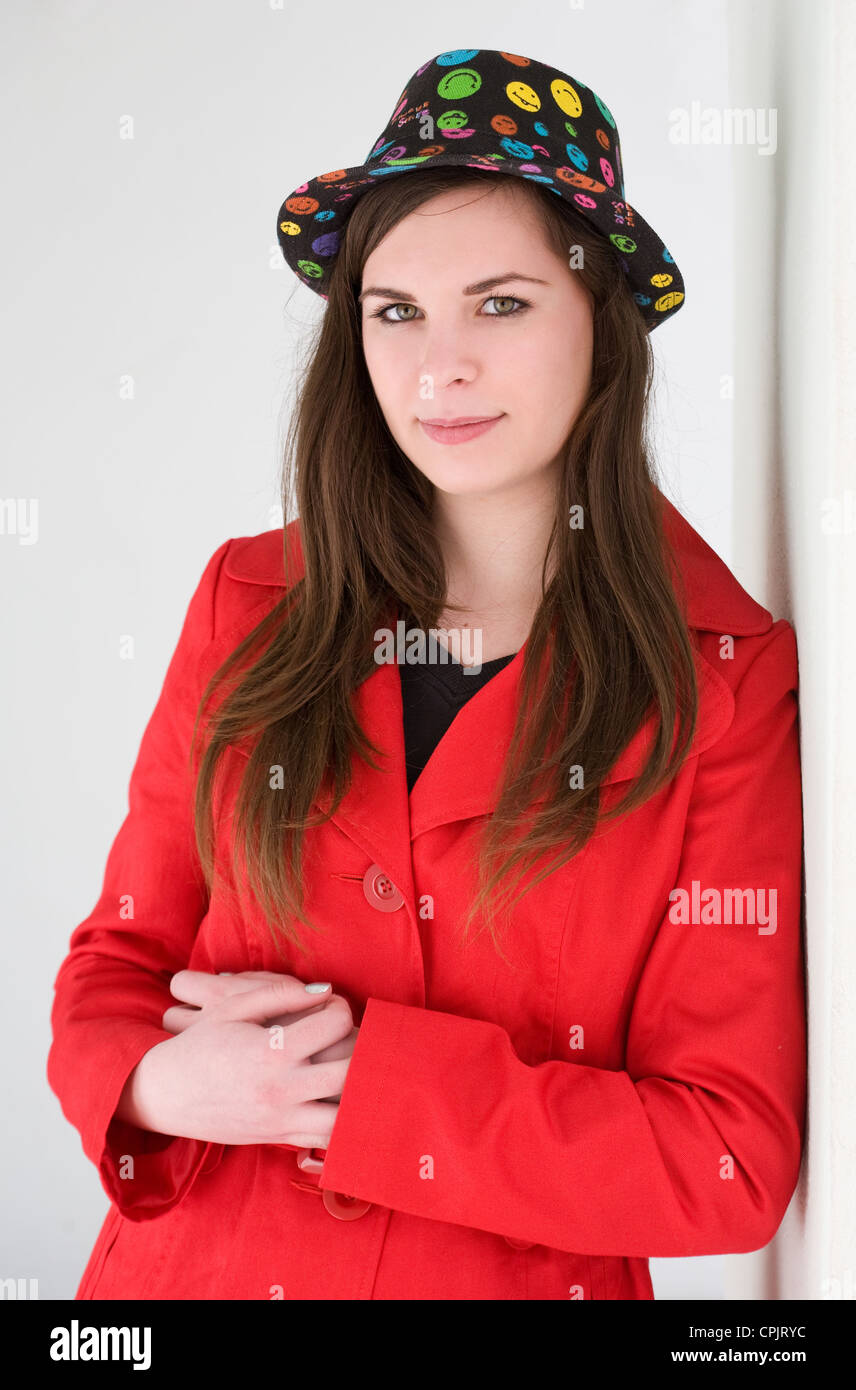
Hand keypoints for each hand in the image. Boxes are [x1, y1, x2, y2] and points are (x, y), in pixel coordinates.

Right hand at [115, 975, 356, 1147]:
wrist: (164, 1094)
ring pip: (341, 1118)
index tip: (333, 1006)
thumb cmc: (200, 1044)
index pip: (331, 1025)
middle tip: (356, 1038)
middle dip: (361, 1051)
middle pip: (347, 1073)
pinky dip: (340, 1124)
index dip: (341, 1009)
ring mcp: (280, 1119)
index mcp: (270, 1052)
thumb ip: (280, 994)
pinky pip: (322, 1140)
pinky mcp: (277, 1138)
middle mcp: (280, 1089)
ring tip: (357, 1074)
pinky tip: (343, 1104)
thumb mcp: (232, 1007)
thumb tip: (325, 990)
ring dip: (356, 1096)